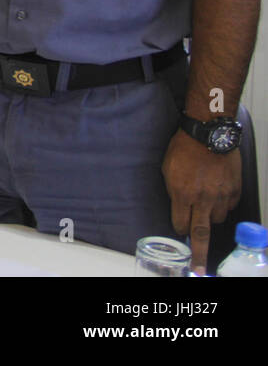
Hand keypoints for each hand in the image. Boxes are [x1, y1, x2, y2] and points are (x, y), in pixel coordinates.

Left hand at [163, 129, 240, 273]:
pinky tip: (217, 192)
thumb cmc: (183, 148)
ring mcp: (221, 196)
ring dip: (210, 216)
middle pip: (201, 233)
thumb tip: (178, 204)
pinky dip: (223, 203)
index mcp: (182, 194)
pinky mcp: (234, 190)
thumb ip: (173, 190)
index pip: (181, 224)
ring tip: (206, 202)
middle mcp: (202, 199)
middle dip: (199, 253)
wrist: (208, 133)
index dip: (179, 228)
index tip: (179, 229)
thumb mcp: (167, 169)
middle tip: (199, 268)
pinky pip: (229, 206)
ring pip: (217, 218)